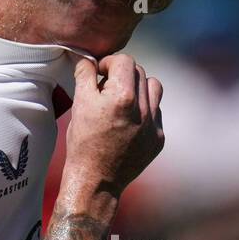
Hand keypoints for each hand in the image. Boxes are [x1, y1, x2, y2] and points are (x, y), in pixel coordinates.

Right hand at [64, 53, 164, 196]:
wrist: (96, 181)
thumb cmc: (83, 143)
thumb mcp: (79, 105)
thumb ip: (85, 75)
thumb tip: (88, 58)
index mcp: (122, 97)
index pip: (124, 61)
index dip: (109, 63)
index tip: (100, 74)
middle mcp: (143, 109)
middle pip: (139, 72)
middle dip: (122, 75)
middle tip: (106, 89)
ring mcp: (154, 125)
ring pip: (154, 88)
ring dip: (138, 88)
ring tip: (122, 101)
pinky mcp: (158, 139)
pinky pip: (156, 112)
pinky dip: (143, 110)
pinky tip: (127, 123)